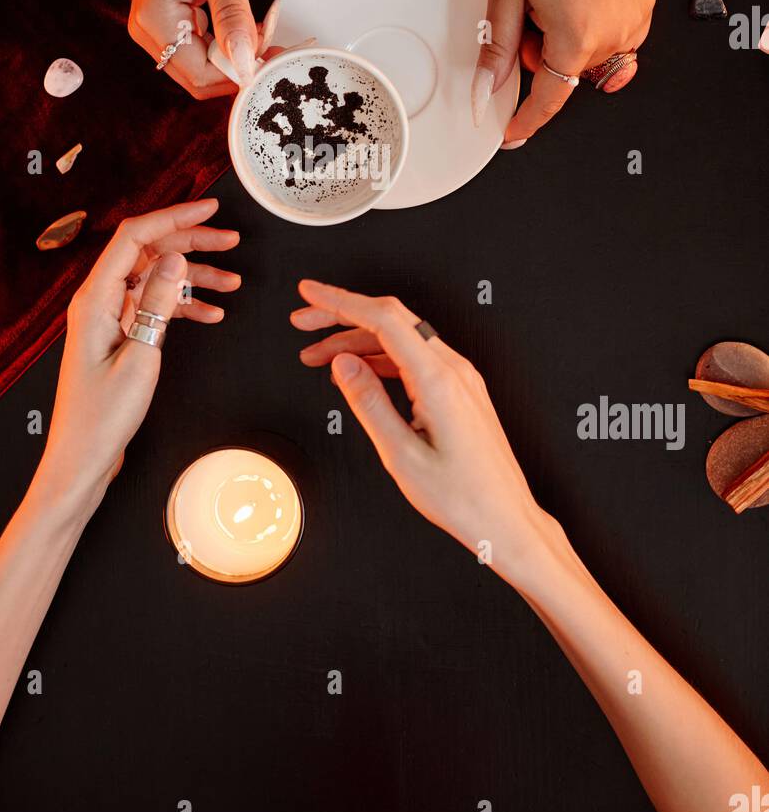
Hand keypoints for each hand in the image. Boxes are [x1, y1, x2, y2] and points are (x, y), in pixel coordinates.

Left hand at [34, 200, 240, 516]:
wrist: (82, 459)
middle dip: (191, 241)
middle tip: (232, 240)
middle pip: (147, 251)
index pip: (134, 237)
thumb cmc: (102, 418)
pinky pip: (155, 305)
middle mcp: (99, 300)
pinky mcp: (119, 335)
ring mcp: (109, 317)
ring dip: (194, 275)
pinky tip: (213, 313)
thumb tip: (175, 256)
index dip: (174, 216)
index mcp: (95, 299)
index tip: (210, 209)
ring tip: (233, 280)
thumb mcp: (140, 356)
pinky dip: (185, 305)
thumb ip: (159, 302)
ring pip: (156, 277)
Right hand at [130, 0, 265, 98]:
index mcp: (155, 19)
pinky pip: (199, 51)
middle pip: (197, 78)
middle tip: (270, 48)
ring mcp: (156, 27)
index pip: (198, 75)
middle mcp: (148, 29)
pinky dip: (225, 46)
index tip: (271, 60)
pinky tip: (243, 28)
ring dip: (233, 59)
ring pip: (200, 68)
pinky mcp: (169, 22)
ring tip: (259, 35)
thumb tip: (242, 62)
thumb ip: (233, 16)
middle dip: (236, 69)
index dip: (238, 74)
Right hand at [291, 281, 550, 578]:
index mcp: (438, 379)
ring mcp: (460, 378)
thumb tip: (343, 365)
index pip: (383, 318)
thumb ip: (368, 403)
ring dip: (358, 340)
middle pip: (391, 320)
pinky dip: (381, 357)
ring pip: (401, 338)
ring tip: (319, 357)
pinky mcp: (461, 391)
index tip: (310, 292)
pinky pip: (415, 358)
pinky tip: (358, 372)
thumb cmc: (463, 498)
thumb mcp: (401, 455)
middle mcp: (453, 370)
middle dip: (342, 316)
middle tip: (304, 323)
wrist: (507, 519)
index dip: (340, 300)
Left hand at [476, 0, 654, 144]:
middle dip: (541, 55)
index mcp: (576, 37)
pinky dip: (592, 28)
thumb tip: (484, 91)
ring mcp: (634, 22)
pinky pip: (614, 38)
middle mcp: (613, 35)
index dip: (526, 120)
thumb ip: (496, 51)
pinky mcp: (644, 8)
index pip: (549, 99)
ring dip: (569, 41)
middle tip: (532, 13)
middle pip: (566, 74)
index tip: (513, 133)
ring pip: (590, 58)